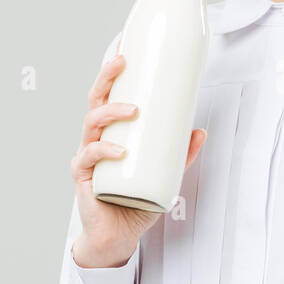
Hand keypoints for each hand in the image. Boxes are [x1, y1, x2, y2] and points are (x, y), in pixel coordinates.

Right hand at [70, 52, 206, 267]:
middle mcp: (95, 138)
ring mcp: (87, 155)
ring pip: (91, 123)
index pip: (109, 95)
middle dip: (107, 77)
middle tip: (123, 62)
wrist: (118, 234)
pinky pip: (89, 158)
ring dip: (111, 112)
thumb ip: (180, 154)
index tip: (126, 48)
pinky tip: (120, 152)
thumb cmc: (136, 200)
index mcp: (111, 132)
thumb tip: (201, 130)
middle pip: (95, 99)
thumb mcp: (165, 174)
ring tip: (132, 110)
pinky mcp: (82, 176)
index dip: (113, 72)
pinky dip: (105, 152)